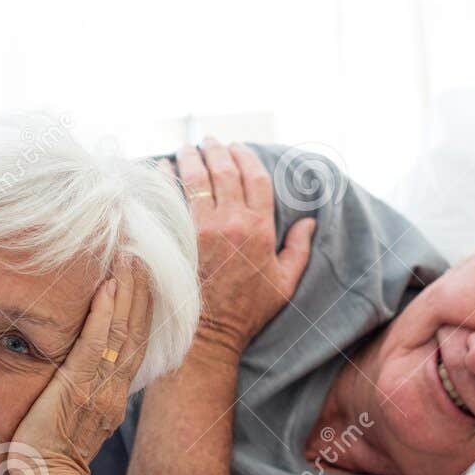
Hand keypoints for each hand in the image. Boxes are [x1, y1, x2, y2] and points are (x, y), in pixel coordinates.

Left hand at [5, 264, 151, 474]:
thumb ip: (77, 399)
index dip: (139, 310)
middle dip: (140, 291)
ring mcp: (99, 389)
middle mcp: (114, 391)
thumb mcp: (72, 425)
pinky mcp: (78, 389)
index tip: (139, 277)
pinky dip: (104, 314)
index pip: (132, 345)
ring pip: (122, 332)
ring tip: (129, 258)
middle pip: (135, 332)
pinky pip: (95, 345)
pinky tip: (107, 287)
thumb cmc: (47, 463)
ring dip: (127, 292)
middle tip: (140, 254)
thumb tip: (71, 382)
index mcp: (113, 397)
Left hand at [176, 139, 314, 354]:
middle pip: (225, 171)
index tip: (239, 146)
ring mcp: (203, 229)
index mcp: (260, 229)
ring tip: (188, 148)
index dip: (248, 156)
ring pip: (197, 180)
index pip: (256, 178)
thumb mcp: (284, 283)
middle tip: (210, 140)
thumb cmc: (248, 310)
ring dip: (191, 158)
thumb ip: (298, 249)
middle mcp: (232, 223)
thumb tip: (310, 222)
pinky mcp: (180, 238)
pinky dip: (167, 180)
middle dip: (217, 150)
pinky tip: (164, 169)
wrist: (211, 334)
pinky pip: (171, 199)